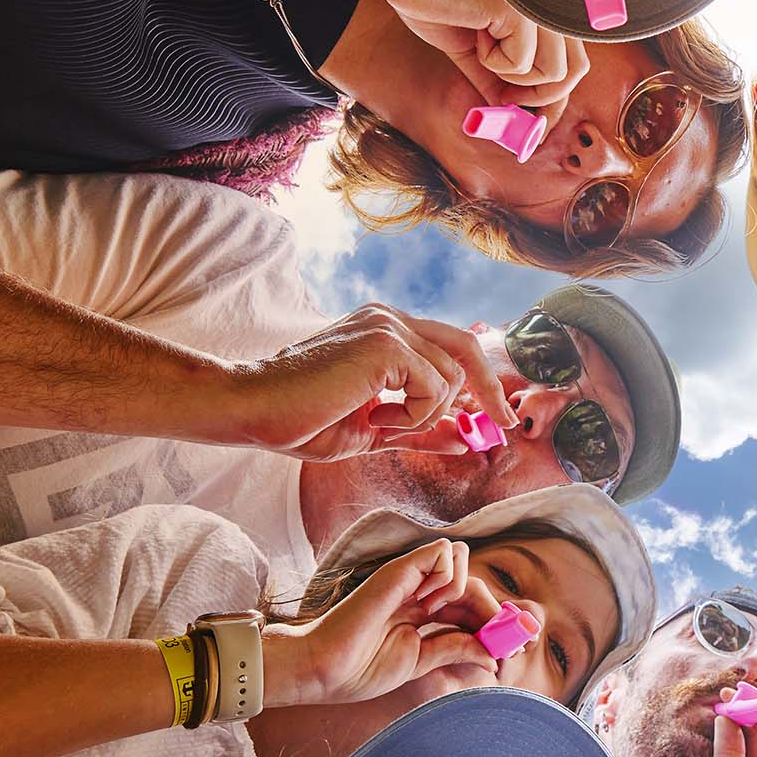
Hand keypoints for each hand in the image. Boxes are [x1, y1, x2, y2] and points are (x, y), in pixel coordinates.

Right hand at [228, 302, 517, 460]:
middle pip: (465, 347)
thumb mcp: (374, 429)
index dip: (479, 380)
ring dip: (423, 416)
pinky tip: (372, 414)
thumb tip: (466, 439)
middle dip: (490, 389)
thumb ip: (420, 427)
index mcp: (385, 329)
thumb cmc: (300, 419)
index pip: (450, 346)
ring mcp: (387, 325)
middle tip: (505, 425)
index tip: (498, 416)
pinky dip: (412, 415)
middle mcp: (389, 318)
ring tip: (377, 420)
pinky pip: (433, 388)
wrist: (251, 409)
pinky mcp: (385, 342)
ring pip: (448, 378)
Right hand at [264, 539, 495, 706]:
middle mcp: (419, 591)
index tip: (515, 649)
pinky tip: (432, 605)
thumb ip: (455, 649)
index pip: (471, 605)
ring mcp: (408, 579)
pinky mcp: (398, 572)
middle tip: (506, 642)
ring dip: (468, 591)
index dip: (495, 622)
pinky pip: (441, 553)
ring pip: (459, 557)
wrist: (322, 670)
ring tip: (447, 621)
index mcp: (423, 612)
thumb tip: (494, 656)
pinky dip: (449, 577)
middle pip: (472, 583)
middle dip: (496, 611)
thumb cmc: (360, 668)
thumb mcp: (421, 661)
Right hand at [369, 0, 589, 113]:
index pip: (574, 62)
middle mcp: (548, 4)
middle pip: (575, 71)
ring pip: (553, 72)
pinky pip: (521, 63)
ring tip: (483, 46)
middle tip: (507, 99)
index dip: (555, 97)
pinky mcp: (520, 10)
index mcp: (543, 9)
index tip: (532, 121)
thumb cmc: (434, 2)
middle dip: (541, 97)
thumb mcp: (475, 51)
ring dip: (513, 77)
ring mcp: (538, 5)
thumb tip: (516, 116)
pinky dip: (492, 61)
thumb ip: (499, 80)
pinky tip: (474, 31)